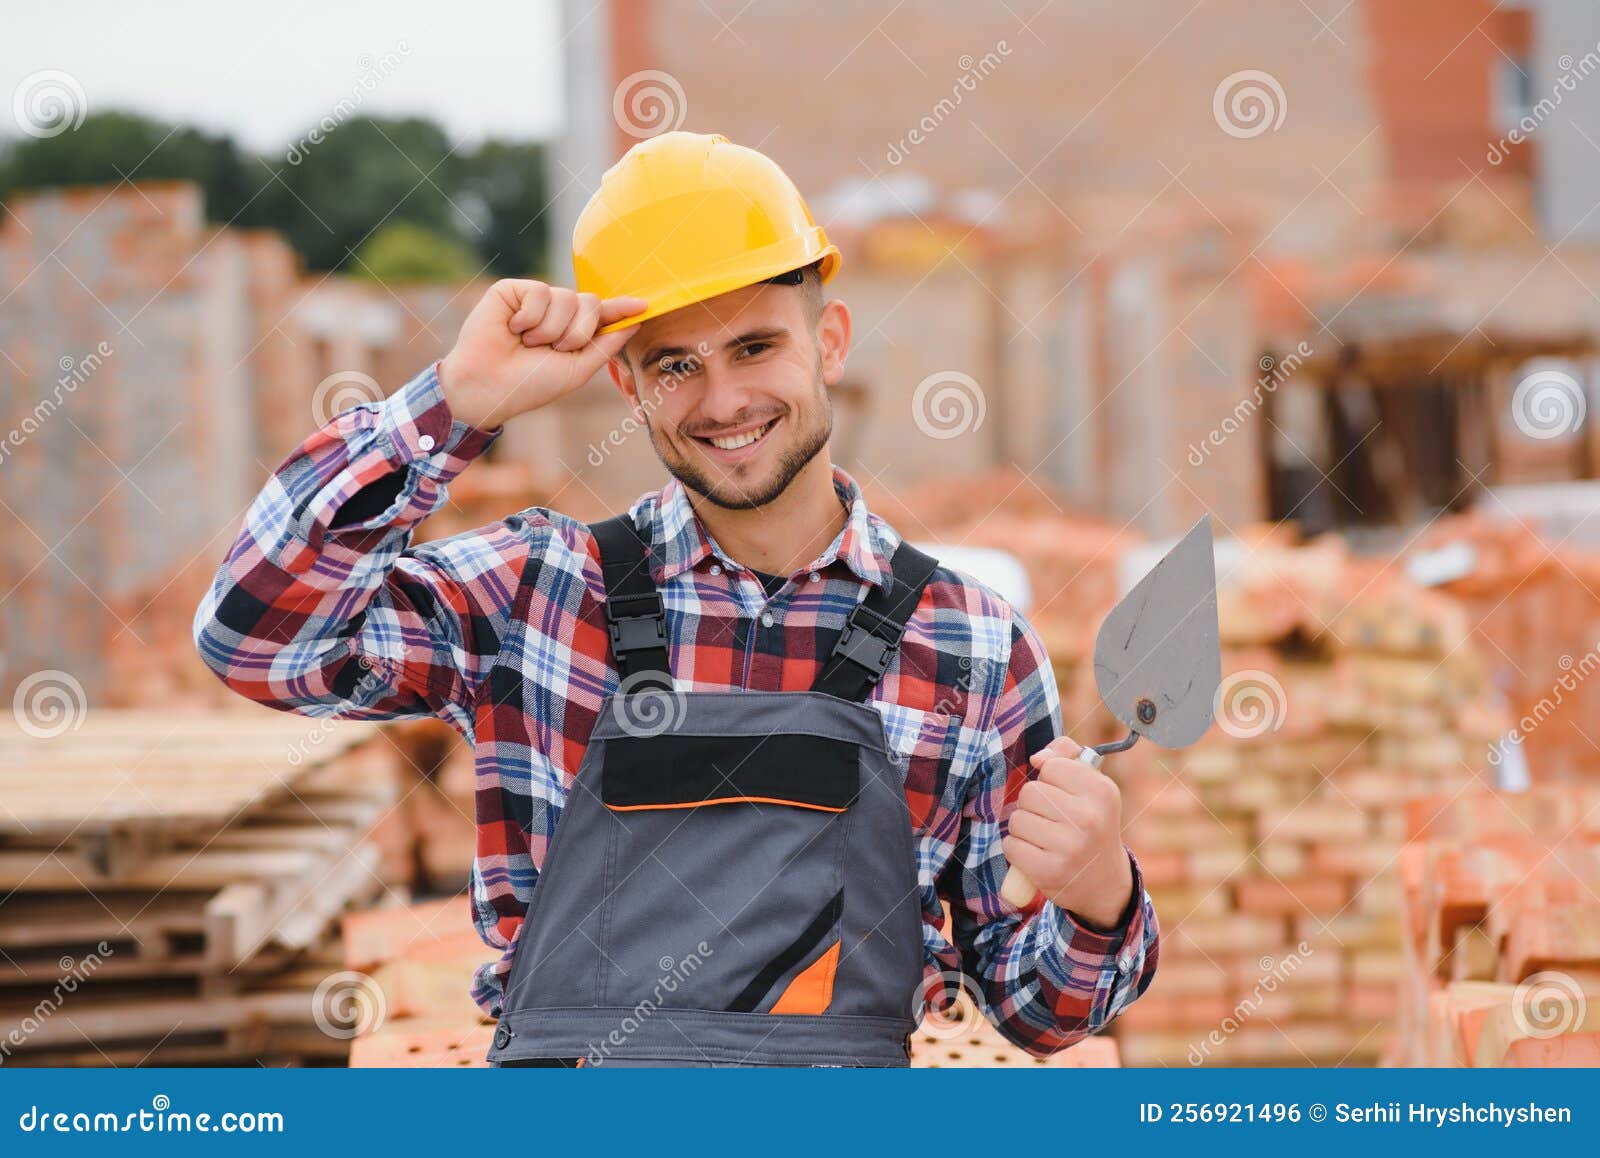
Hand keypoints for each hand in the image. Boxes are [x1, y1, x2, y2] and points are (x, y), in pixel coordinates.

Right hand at [438, 280, 645, 429]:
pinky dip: (529, 318)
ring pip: (566, 298)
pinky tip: (512, 329)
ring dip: (550, 329)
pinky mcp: (514, 290)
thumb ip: (606, 346)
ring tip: (528, 343)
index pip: (602, 315)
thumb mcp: (577, 370)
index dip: (622, 309)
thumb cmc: (531, 384)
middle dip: (578, 332)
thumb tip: (634, 322)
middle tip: (553, 350)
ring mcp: (535, 299)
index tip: (645, 305)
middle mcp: (556, 313)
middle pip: (590, 303)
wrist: (489, 385)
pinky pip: (539, 292)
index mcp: (573, 333)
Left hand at [1000, 736, 1134, 928]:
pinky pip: (1011, 845)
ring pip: (1017, 819)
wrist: (1105, 881)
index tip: (1064, 795)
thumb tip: (1038, 758)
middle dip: (1033, 804)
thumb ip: (1066, 757)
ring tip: (1046, 838)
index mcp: (1102, 792)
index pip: (1051, 766)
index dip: (1050, 780)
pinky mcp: (1050, 871)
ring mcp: (1070, 847)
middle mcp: (1089, 818)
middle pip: (1030, 792)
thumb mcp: (1092, 786)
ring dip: (1024, 827)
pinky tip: (1037, 854)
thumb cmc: (1091, 823)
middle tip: (1052, 819)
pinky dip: (1017, 849)